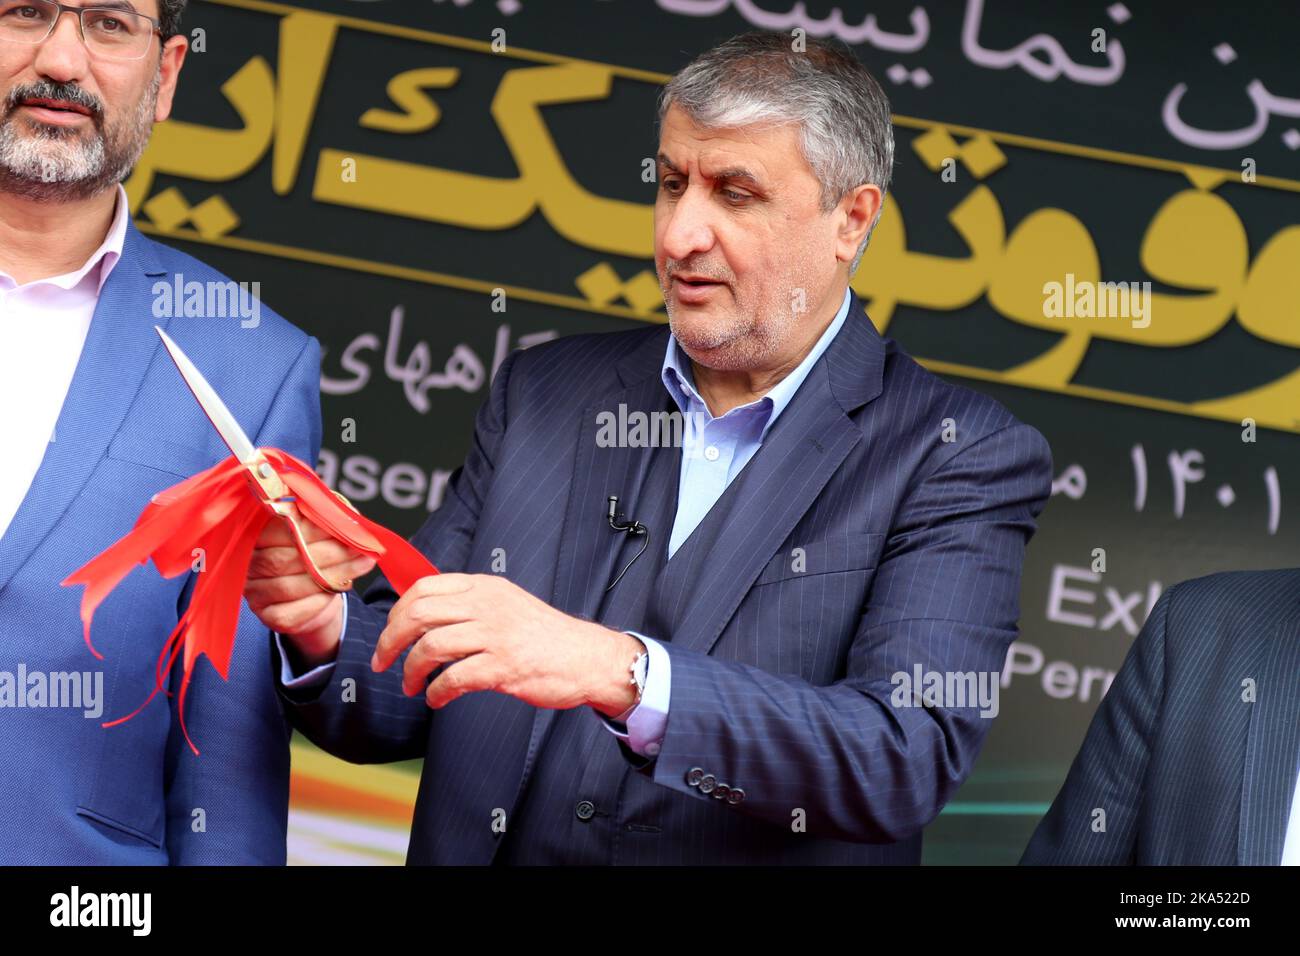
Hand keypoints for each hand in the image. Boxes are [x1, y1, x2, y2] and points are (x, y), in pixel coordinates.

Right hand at [244, 502, 375, 668]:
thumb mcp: (321, 527)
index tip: (343, 526)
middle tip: (360, 548)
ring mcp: (256, 593)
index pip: (277, 528)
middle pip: (283, 559)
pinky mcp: (269, 616)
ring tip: (364, 563)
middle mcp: (249, 564)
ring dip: (332, 575)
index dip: (311, 528)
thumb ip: (325, 516)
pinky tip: (341, 588)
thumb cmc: (317, 551)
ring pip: (291, 586)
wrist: (317, 592)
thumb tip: (345, 515)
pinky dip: (320, 601)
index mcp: (255, 534)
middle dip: (328, 553)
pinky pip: (294, 612)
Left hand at [372, 573, 642, 714]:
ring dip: (411, 671)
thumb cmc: (544, 637)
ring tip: (412, 686)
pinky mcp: (504, 666)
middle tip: (384, 662)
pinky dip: (437, 692)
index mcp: (484, 587)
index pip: (424, 588)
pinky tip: (436, 699)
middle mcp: (488, 605)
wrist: (588, 657)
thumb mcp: (506, 604)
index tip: (389, 634)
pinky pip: (454, 678)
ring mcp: (496, 634)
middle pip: (419, 614)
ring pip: (431, 646)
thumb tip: (423, 618)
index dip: (397, 612)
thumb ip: (470, 605)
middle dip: (391, 641)